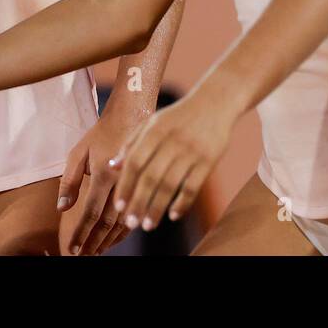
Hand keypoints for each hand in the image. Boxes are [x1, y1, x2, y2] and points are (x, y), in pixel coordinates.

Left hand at [56, 110, 138, 255]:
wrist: (132, 116)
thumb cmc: (102, 133)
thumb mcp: (79, 152)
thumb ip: (69, 180)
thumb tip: (61, 208)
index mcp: (104, 174)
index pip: (91, 213)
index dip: (81, 233)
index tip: (72, 249)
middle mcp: (122, 183)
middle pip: (108, 223)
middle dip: (94, 242)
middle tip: (83, 256)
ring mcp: (136, 185)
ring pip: (124, 222)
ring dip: (109, 240)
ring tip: (97, 251)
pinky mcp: (144, 185)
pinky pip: (135, 213)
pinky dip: (124, 230)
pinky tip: (115, 238)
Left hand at [110, 89, 237, 231]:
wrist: (215, 102)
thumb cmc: (178, 116)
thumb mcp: (152, 122)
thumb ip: (131, 143)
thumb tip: (112, 167)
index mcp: (155, 130)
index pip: (135, 162)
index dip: (125, 185)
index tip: (118, 207)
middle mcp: (172, 141)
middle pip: (151, 177)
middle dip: (139, 202)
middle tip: (130, 223)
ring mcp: (191, 151)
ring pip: (171, 185)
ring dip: (157, 208)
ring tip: (148, 225)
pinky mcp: (209, 160)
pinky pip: (193, 186)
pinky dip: (182, 203)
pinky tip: (173, 215)